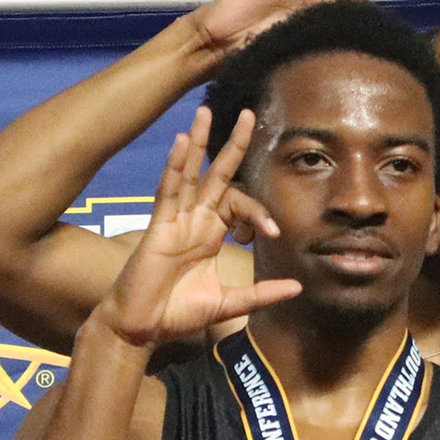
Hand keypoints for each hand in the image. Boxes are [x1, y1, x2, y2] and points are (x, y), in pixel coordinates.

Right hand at [91, 107, 299, 347]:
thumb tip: (297, 287)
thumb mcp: (227, 303)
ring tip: (206, 112)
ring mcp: (175, 221)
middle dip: (232, 144)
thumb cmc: (176, 314)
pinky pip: (168, 191)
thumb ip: (260, 294)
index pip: (238, 204)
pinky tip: (182, 142)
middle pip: (216, 174)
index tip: (273, 233)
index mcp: (209, 234)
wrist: (142, 328)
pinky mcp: (158, 227)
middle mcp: (193, 221)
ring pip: (189, 173)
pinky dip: (175, 167)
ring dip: (198, 142)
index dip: (258, 213)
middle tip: (248, 113)